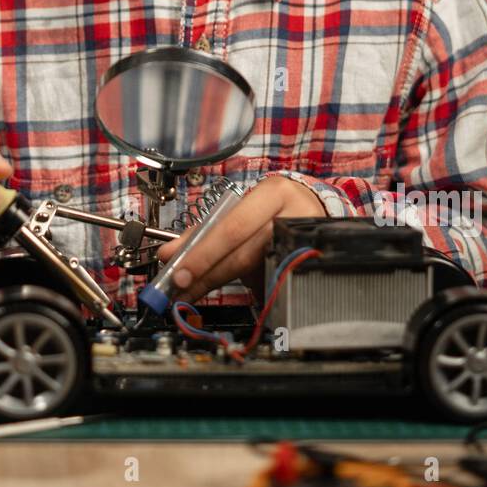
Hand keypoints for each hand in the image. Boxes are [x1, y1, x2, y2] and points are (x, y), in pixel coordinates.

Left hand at [155, 174, 326, 305]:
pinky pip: (270, 281)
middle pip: (244, 254)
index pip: (233, 228)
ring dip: (219, 283)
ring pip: (256, 271)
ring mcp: (303, 245)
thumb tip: (171, 253)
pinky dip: (245, 287)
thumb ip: (207, 229)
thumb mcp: (244, 207)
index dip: (203, 253)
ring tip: (193, 291)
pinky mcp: (307, 267)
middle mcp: (291, 218)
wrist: (315, 209)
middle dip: (207, 273)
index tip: (178, 272)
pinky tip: (227, 288)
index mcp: (273, 195)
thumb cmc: (273, 208)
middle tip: (181, 288)